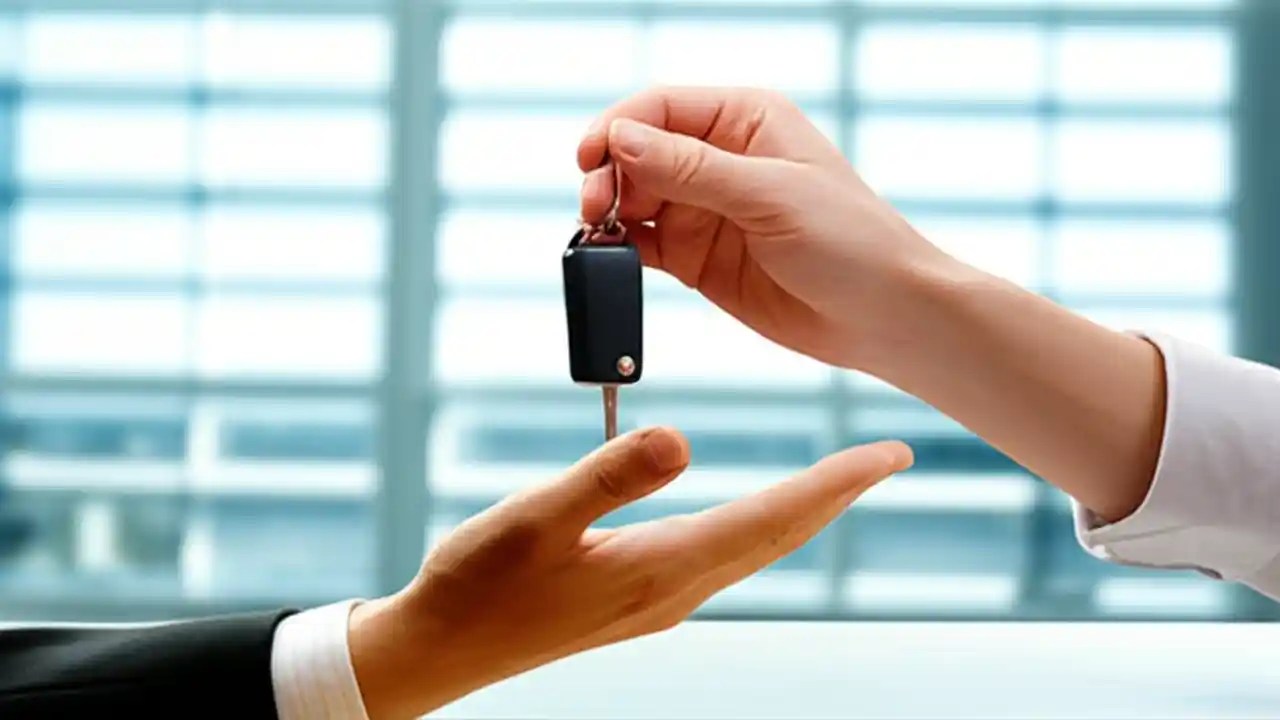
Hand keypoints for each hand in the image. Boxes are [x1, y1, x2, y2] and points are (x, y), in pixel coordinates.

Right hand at [347, 427, 911, 718]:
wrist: (442, 647)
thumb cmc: (478, 583)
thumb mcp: (534, 519)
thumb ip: (606, 476)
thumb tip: (680, 439)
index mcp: (659, 568)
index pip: (769, 517)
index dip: (833, 484)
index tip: (887, 454)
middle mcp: (674, 590)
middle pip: (777, 536)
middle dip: (835, 495)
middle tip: (886, 458)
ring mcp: (659, 600)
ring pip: (753, 547)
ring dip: (801, 510)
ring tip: (838, 478)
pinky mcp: (640, 597)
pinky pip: (721, 554)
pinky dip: (757, 522)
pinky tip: (756, 511)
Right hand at [577, 87, 1166, 523]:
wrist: (883, 317)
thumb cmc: (850, 242)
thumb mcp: (769, 195)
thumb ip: (692, 169)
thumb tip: (621, 139)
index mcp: (746, 120)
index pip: (662, 108)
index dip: (619, 127)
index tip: (591, 157)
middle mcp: (721, 158)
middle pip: (638, 152)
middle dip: (609, 175)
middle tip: (595, 208)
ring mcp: (707, 209)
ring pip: (634, 199)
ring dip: (610, 214)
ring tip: (598, 236)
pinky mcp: (698, 258)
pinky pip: (643, 245)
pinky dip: (621, 250)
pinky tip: (612, 259)